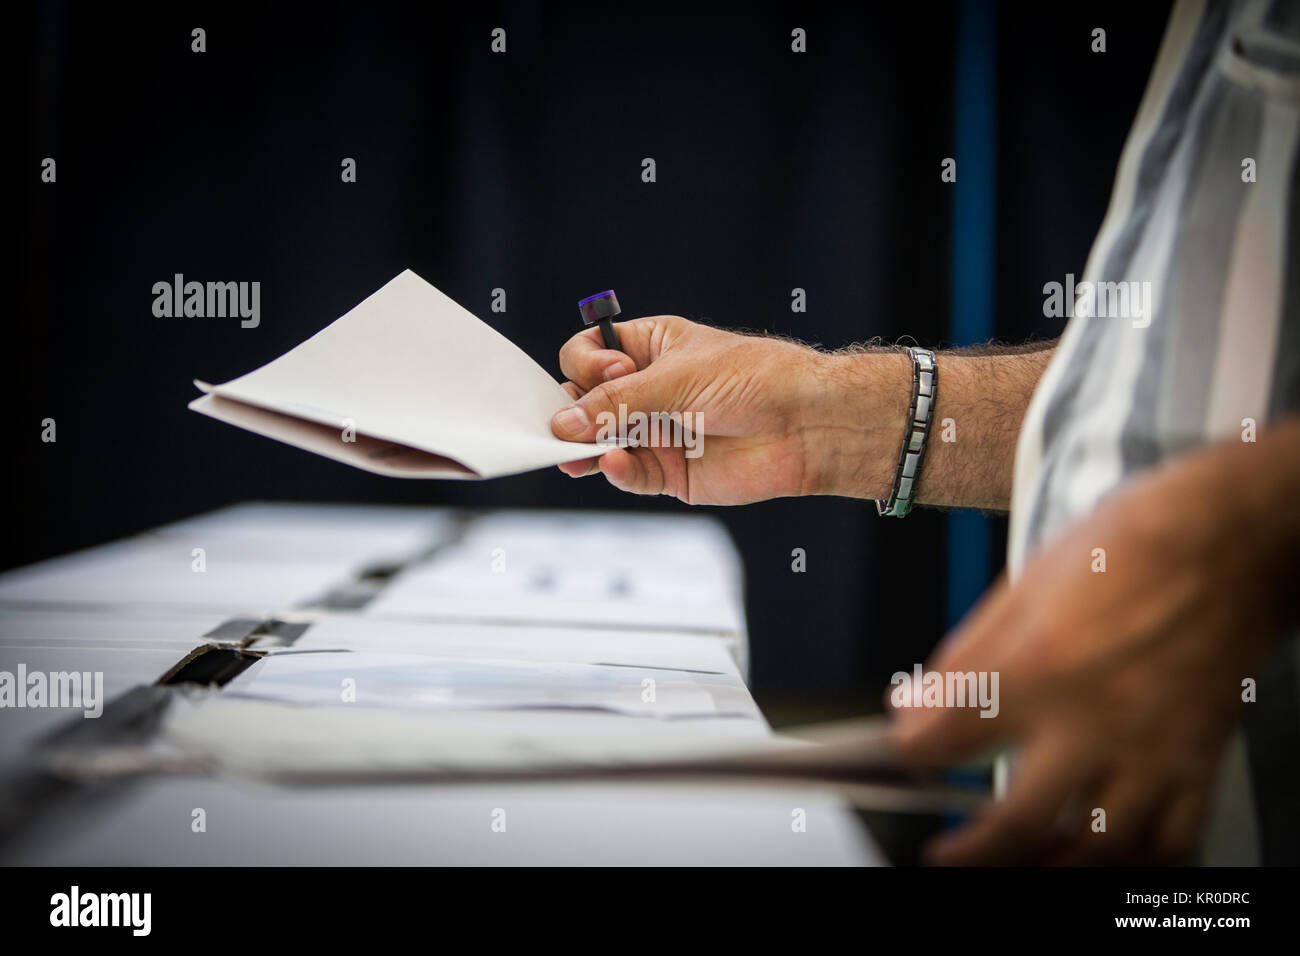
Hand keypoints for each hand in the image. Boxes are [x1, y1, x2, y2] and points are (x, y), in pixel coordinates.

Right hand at [549, 315, 911, 504]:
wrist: (805, 423)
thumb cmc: (756, 379)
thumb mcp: (678, 378)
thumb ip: (619, 402)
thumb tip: (566, 420)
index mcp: (649, 349)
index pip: (590, 354)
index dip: (588, 365)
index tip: (609, 374)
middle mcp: (648, 391)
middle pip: (586, 401)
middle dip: (574, 412)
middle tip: (572, 423)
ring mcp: (656, 432)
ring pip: (601, 443)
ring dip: (584, 449)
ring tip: (574, 454)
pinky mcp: (669, 472)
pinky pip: (629, 475)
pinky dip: (617, 472)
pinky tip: (614, 463)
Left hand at [889, 432, 1298, 863]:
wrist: (1229, 538)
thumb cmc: (1130, 545)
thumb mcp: (1022, 586)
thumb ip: (961, 656)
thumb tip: (911, 703)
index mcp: (1037, 668)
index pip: (946, 741)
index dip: (911, 757)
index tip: (905, 758)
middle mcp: (1094, 721)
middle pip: (1017, 820)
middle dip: (971, 851)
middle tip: (946, 856)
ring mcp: (1152, 749)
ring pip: (1096, 848)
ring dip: (1048, 868)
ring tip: (1018, 867)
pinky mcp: (1198, 759)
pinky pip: (1170, 837)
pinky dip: (1134, 860)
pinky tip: (1104, 857)